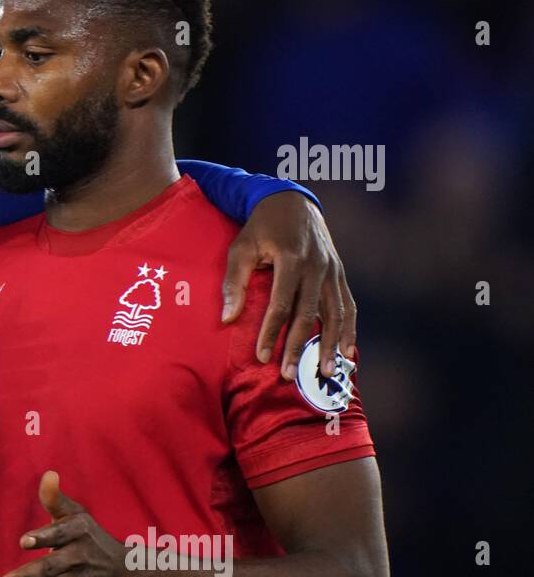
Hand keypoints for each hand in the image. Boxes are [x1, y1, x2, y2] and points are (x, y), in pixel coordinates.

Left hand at [0, 471, 126, 576]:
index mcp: (79, 533)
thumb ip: (56, 498)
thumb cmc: (89, 536)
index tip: (23, 540)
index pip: (61, 534)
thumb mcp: (76, 514)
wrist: (119, 571)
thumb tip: (48, 474)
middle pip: (51, 569)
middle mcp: (79, 559)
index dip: (43, 537)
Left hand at [222, 192, 356, 380]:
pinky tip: (348, 352)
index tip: (261, 357)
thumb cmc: (260, 227)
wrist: (292, 201)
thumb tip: (227, 319)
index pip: (280, 305)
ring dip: (331, 345)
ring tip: (326, 372)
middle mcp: (317, 267)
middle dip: (299, 347)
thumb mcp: (241, 247)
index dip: (270, 333)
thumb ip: (234, 282)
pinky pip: (348, 305)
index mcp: (291, 260)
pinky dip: (349, 329)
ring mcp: (332, 270)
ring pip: (336, 313)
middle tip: (290, 375)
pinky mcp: (340, 273)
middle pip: (309, 314)